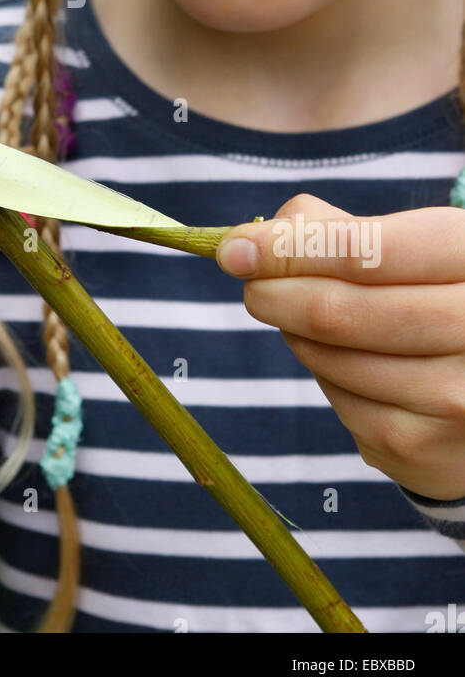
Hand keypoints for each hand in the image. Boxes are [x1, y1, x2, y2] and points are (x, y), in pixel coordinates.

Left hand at [215, 193, 464, 500]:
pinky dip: (323, 374)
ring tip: (302, 316)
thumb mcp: (410, 244)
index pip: (368, 251)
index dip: (289, 249)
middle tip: (250, 285)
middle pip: (340, 311)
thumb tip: (260, 235)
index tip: (233, 249)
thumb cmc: (437, 295)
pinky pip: (339, 402)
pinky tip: (341, 359)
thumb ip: (338, 228)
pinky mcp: (423, 448)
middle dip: (276, 294)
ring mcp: (454, 397)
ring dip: (297, 334)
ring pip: (330, 359)